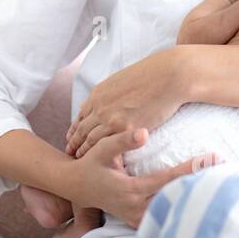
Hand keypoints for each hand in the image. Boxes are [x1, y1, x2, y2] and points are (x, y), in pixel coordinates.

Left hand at [65, 46, 187, 158]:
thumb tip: (101, 100)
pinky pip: (109, 145)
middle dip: (74, 142)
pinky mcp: (127, 129)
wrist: (168, 76)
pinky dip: (102, 154)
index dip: (74, 129)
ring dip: (84, 151)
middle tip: (70, 153)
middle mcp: (100, 107)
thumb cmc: (150, 75)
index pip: (81, 116)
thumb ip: (107, 94)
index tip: (71, 138)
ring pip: (92, 140)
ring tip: (80, 160)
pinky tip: (101, 162)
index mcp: (98, 94)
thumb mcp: (120, 80)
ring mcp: (112, 119)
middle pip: (82, 130)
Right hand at [65, 127, 223, 228]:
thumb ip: (121, 140)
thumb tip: (144, 133)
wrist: (78, 187)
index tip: (212, 158)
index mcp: (132, 190)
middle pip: (178, 197)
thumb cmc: (91, 164)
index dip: (192, 168)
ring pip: (174, 209)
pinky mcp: (140, 222)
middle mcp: (138, 208)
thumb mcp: (102, 149)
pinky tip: (200, 196)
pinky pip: (166, 215)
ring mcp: (140, 218)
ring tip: (221, 183)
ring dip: (195, 196)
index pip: (169, 179)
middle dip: (202, 183)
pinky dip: (183, 205)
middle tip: (227, 169)